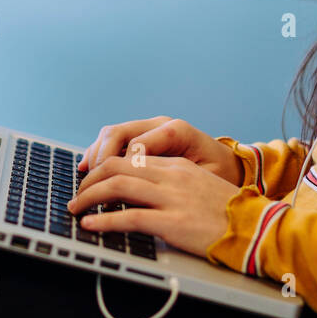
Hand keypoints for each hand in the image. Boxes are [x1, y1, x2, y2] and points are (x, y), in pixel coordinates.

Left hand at [67, 155, 242, 258]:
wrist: (256, 228)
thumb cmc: (230, 213)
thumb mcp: (200, 185)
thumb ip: (173, 182)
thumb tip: (143, 190)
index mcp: (177, 165)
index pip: (130, 156)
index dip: (103, 166)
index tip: (91, 178)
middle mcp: (171, 175)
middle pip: (117, 165)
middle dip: (90, 179)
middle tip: (77, 193)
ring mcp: (171, 198)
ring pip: (117, 186)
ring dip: (89, 197)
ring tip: (75, 208)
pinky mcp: (172, 222)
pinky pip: (129, 217)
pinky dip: (104, 220)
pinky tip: (91, 225)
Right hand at [78, 116, 243, 185]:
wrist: (230, 167)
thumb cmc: (221, 177)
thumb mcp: (206, 180)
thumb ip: (178, 180)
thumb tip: (148, 190)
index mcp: (177, 131)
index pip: (137, 145)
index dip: (120, 168)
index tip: (110, 193)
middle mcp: (160, 125)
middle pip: (118, 133)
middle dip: (100, 159)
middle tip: (89, 185)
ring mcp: (150, 128)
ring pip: (112, 133)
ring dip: (95, 154)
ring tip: (86, 178)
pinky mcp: (143, 137)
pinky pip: (114, 139)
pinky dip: (99, 153)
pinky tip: (89, 169)